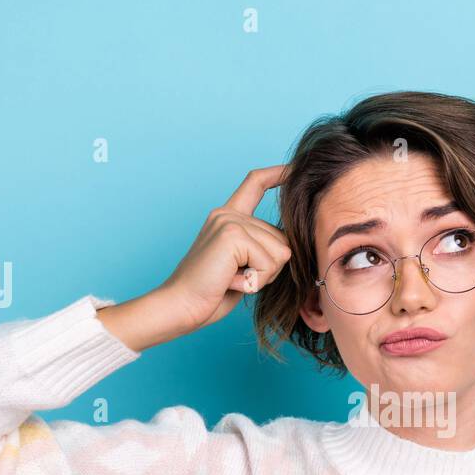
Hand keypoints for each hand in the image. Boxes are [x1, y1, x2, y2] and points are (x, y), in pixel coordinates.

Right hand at [97, 164, 291, 350]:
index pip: (255, 183)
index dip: (278, 174)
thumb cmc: (211, 293)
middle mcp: (228, 214)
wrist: (181, 305)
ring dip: (264, 276)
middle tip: (237, 277)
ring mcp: (229, 222)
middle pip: (283, 238)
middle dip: (270, 268)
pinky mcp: (232, 235)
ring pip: (281, 252)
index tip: (294, 169)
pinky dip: (256, 281)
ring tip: (233, 278)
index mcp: (228, 217)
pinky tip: (231, 281)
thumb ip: (261, 248)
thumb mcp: (241, 265)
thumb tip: (292, 244)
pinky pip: (269, 263)